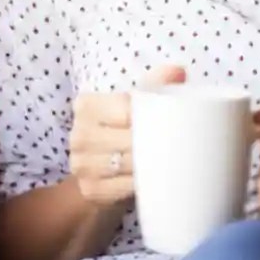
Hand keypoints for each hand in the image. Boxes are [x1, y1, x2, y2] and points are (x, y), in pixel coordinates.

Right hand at [68, 65, 185, 207]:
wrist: (98, 175)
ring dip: (151, 166)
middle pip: (128, 139)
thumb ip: (153, 86)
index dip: (152, 117)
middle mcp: (78, 134)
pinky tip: (153, 182)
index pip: (126, 108)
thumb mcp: (132, 107)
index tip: (173, 124)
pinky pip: (122, 188)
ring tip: (171, 163)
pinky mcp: (89, 189)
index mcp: (86, 106)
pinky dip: (140, 186)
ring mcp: (80, 163)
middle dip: (156, 144)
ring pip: (126, 164)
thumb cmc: (120, 133)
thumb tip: (179, 71)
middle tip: (181, 147)